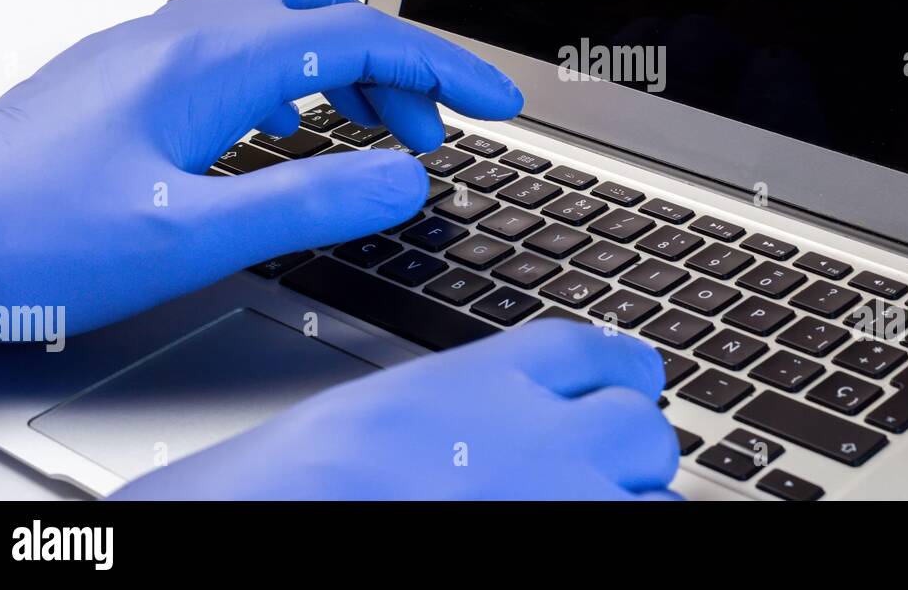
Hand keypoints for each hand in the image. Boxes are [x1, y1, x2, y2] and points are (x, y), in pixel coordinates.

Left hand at [0, 0, 522, 333]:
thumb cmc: (26, 236)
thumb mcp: (188, 235)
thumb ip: (309, 202)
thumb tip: (401, 180)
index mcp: (211, 61)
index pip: (363, 35)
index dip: (443, 66)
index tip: (495, 100)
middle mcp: (185, 36)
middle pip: (330, 12)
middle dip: (400, 63)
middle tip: (433, 127)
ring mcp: (155, 48)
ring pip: (285, 17)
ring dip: (348, 60)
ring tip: (376, 124)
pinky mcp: (134, 74)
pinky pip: (241, 39)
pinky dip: (296, 68)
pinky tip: (290, 119)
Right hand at [112, 320, 679, 499]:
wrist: (252, 529)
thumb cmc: (262, 500)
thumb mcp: (353, 427)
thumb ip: (439, 419)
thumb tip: (474, 439)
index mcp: (464, 389)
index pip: (584, 351)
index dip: (617, 370)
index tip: (625, 384)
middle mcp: (526, 442)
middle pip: (637, 423)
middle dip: (625, 452)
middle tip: (600, 476)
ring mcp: (556, 506)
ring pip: (655, 498)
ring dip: (629, 507)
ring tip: (586, 515)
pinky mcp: (571, 555)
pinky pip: (640, 543)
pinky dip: (622, 541)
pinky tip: (588, 548)